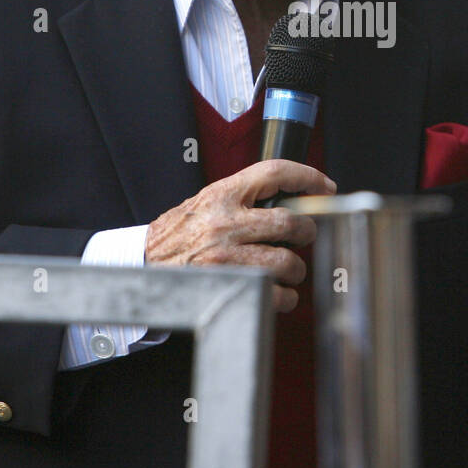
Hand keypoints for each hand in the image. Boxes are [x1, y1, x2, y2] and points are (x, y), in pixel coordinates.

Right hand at [144, 160, 336, 311]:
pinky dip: (283, 296)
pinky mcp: (227, 284)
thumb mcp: (206, 201)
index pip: (275, 172)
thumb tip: (291, 197)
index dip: (307, 176)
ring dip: (296, 268)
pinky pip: (274, 293)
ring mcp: (226, 257)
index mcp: (223, 195)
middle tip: (304, 236)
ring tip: (288, 268)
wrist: (143, 264)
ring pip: (287, 261)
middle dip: (307, 232)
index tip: (325, 186)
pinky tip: (275, 290)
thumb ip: (243, 197)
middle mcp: (225, 223)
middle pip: (291, 222)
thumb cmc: (178, 234)